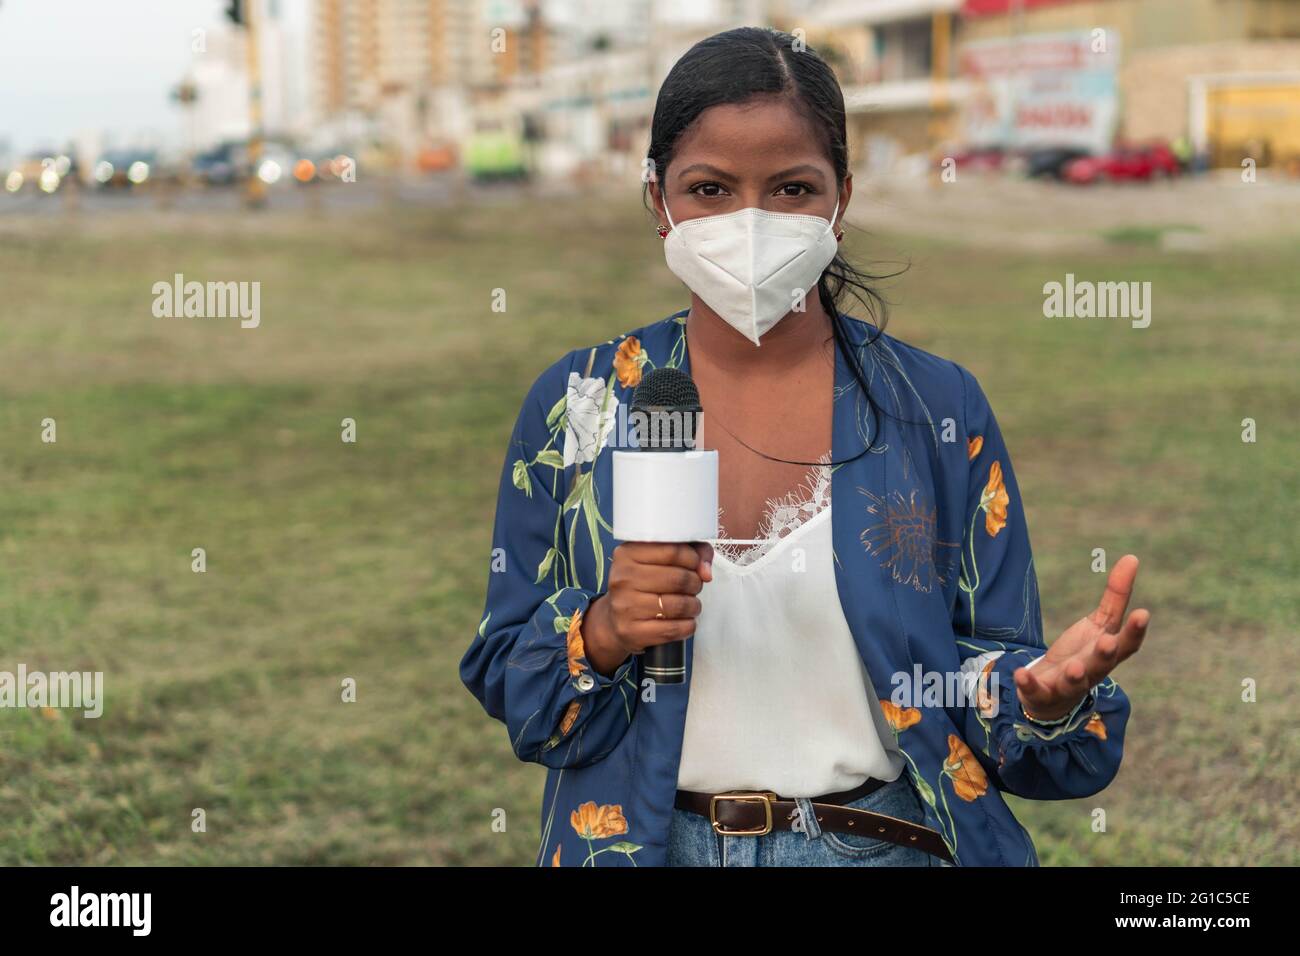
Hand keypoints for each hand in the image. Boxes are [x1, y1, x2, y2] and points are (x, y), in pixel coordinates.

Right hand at [581, 542, 713, 676]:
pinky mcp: (631, 631)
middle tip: (693, 587)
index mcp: (627, 554)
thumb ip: (691, 552)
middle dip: (695, 583)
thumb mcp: (659, 559)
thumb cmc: (643, 584)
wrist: (615, 619)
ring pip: (679, 605)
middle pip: (679, 578)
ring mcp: (625, 606)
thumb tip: (705, 571)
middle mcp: (622, 578)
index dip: (693, 559)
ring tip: (690, 605)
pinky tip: (684, 621)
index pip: (673, 551)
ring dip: (694, 606)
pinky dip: (688, 626)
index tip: (695, 565)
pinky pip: (674, 629)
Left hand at [1014, 554, 1149, 721]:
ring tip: (1073, 667)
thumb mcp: (1100, 625)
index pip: (1128, 644)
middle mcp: (1092, 671)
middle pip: (1102, 665)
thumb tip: (1132, 557)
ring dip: (1074, 676)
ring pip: (1074, 683)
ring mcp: (1068, 685)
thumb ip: (1116, 596)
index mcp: (1108, 653)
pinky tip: (1020, 674)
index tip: (1143, 613)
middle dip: (1106, 654)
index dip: (1135, 631)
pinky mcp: (1042, 693)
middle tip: (1108, 643)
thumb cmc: (1084, 654)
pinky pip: (1035, 690)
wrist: (1055, 694)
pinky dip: (1029, 684)